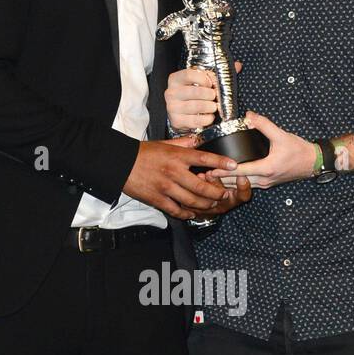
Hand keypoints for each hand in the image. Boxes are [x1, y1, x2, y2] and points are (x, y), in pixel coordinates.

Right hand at [123, 136, 250, 220]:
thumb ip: (183, 144)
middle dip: (217, 193)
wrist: (120, 163)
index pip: (204, 159)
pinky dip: (186, 213)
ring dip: (205, 205)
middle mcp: (173, 172)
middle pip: (202, 186)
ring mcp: (166, 187)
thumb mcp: (164, 143)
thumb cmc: (142, 153)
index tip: (233, 166)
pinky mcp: (157, 199)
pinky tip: (192, 213)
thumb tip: (198, 141)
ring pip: (192, 201)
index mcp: (176, 156)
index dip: (221, 163)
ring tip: (212, 204)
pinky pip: (176, 210)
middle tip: (224, 194)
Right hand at [164, 61, 242, 133]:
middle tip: (214, 97)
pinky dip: (206, 119)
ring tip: (213, 107)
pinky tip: (209, 117)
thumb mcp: (201, 82)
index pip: (189, 74)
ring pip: (196, 106)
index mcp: (176, 79)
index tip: (211, 84)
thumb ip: (217, 74)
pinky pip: (195, 120)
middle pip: (194, 91)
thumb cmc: (193, 95)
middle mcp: (171, 92)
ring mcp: (172, 107)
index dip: (204, 79)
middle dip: (209, 95)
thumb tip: (237, 66)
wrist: (180, 114)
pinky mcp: (177, 121)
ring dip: (210, 107)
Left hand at [204, 110, 315, 188]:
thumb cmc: (298, 150)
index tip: (209, 169)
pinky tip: (225, 181)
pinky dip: (235, 184)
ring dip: (225, 183)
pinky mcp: (266, 184)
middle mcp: (264, 180)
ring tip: (209, 179)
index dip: (223, 171)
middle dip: (219, 180)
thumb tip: (249, 116)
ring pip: (241, 186)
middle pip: (237, 183)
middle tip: (202, 176)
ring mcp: (265, 184)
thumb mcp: (282, 135)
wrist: (312, 163)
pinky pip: (247, 186)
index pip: (240, 171)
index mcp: (266, 168)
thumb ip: (264, 124)